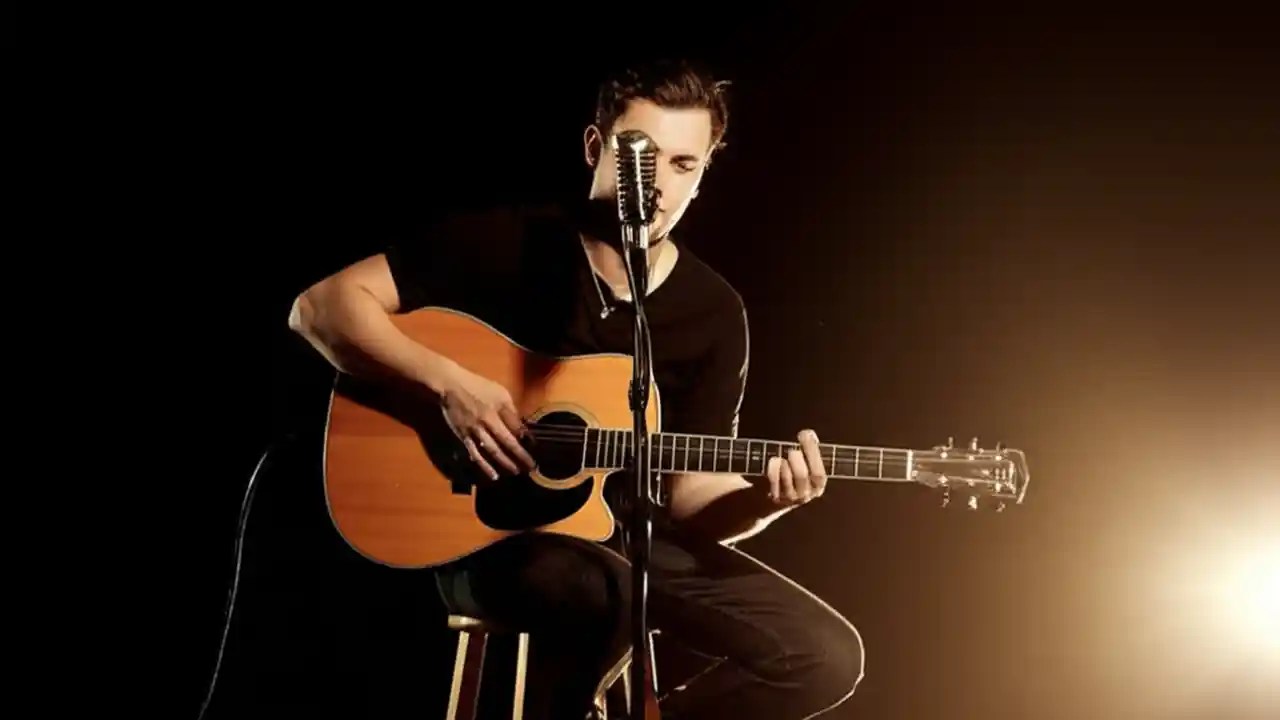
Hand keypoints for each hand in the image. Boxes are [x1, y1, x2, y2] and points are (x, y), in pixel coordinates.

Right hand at [439, 365, 535, 479]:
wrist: (450, 387)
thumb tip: (522, 427)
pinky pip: (475, 455)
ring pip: (492, 452)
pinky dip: (484, 467)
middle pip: (507, 443)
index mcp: (497, 410)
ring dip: (505, 464)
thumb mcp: (499, 392)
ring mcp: (474, 432)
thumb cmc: (478, 387)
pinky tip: (493, 475)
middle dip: (520, 457)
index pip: (516, 429)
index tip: (537, 450)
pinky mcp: (463, 438)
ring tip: (515, 472)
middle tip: (531, 467)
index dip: (528, 441)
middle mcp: (487, 423)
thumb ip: (510, 410)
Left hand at [764, 429, 826, 505]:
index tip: (805, 434)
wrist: (775, 496)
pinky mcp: (775, 497)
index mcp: (818, 486)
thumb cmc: (794, 474)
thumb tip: (810, 435)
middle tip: (792, 451)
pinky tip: (775, 461)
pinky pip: (773, 479)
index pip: (818, 472)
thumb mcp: (807, 464)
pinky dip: (773, 467)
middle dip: (796, 458)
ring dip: (783, 462)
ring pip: (787, 476)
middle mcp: (806, 494)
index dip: (812, 451)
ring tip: (782, 458)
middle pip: (801, 475)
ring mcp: (789, 498)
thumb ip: (811, 450)